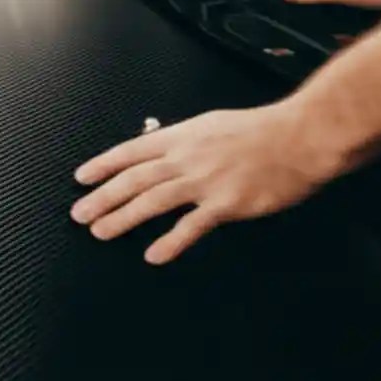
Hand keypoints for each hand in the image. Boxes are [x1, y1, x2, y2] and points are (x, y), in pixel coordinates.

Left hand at [70, 102, 345, 264]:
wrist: (301, 137)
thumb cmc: (261, 130)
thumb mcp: (212, 125)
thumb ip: (184, 141)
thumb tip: (159, 151)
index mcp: (182, 136)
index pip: (131, 150)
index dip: (103, 165)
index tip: (81, 178)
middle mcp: (186, 157)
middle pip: (134, 179)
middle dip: (102, 197)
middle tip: (79, 214)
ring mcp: (205, 181)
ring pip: (152, 201)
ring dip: (122, 218)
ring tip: (100, 232)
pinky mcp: (226, 203)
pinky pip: (191, 226)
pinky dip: (170, 241)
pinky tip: (153, 255)